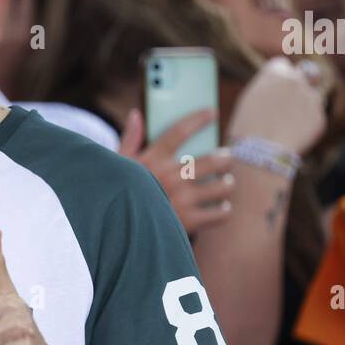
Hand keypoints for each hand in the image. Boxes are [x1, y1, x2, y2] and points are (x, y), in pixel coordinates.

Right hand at [119, 108, 234, 234]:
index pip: (179, 131)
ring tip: (226, 183)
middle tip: (227, 158)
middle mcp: (170, 177)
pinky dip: (223, 211)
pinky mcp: (188, 222)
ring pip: (221, 186)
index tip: (212, 112)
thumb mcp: (118, 166)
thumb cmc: (118, 195)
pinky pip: (219, 213)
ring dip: (227, 184)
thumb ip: (129, 140)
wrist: (118, 232)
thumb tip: (136, 114)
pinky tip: (221, 208)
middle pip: (211, 160)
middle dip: (224, 158)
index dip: (198, 119)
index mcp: (153, 160)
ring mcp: (181, 199)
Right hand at [226, 56, 325, 154]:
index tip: (272, 92)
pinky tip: (292, 137)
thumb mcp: (250, 98)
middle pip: (300, 77)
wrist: (259, 152)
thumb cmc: (247, 127)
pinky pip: (314, 118)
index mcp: (275, 72)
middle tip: (281, 110)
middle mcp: (296, 79)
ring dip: (303, 107)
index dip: (277, 79)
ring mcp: (311, 97)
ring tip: (284, 127)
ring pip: (310, 97)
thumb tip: (291, 79)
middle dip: (294, 89)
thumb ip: (270, 86)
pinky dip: (306, 126)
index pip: (282, 65)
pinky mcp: (319, 117)